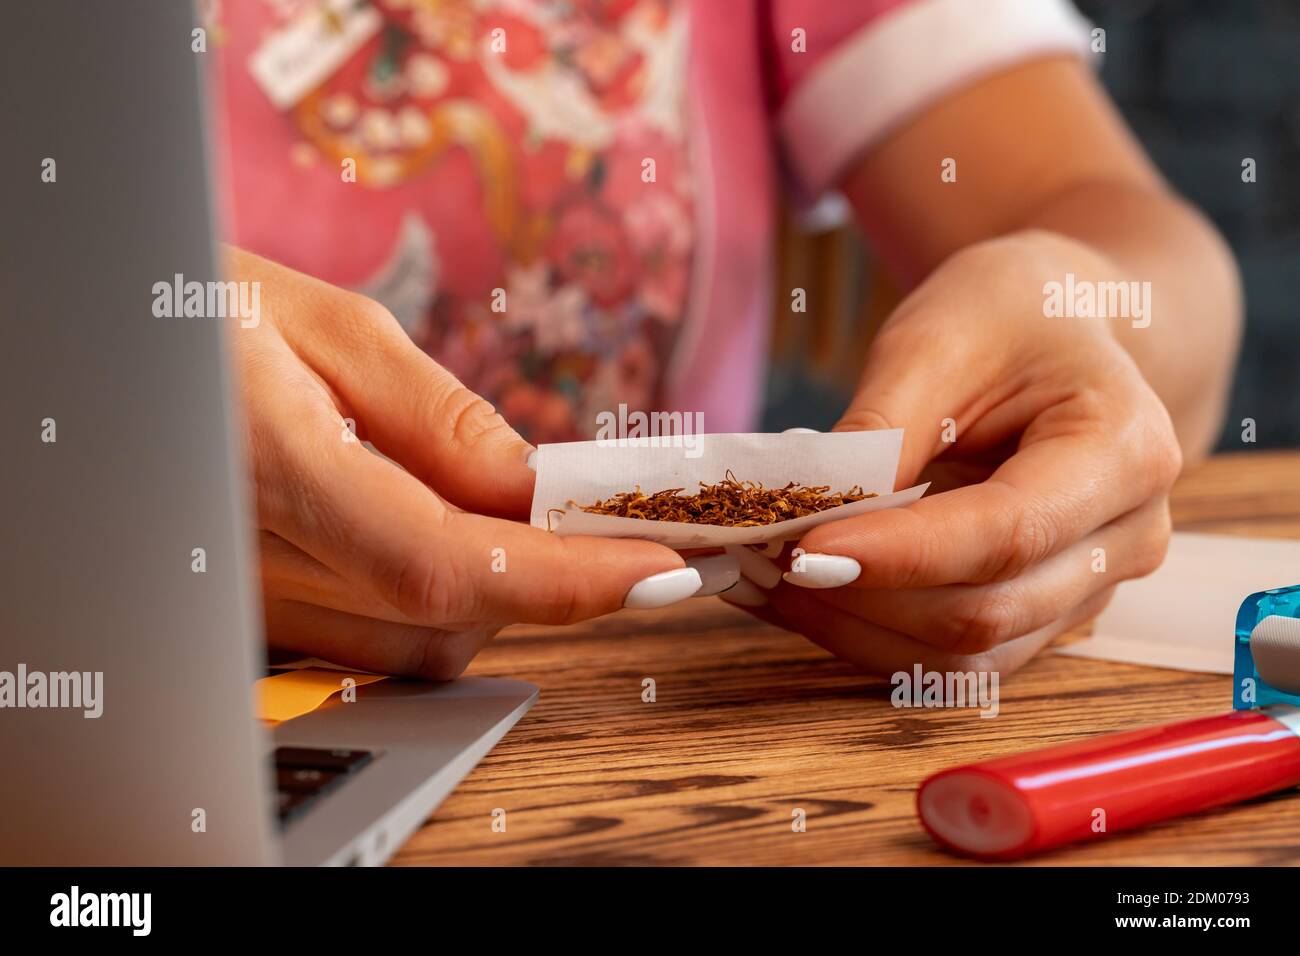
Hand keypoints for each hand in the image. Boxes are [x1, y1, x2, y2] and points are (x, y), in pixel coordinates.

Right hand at [226, 248, 697, 678]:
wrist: (108, 344)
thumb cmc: (202, 309)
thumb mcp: (329, 327)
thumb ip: (440, 422)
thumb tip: (540, 493)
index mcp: (266, 465)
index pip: (440, 562)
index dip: (564, 578)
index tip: (663, 570)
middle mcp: (247, 559)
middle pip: (440, 617)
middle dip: (550, 576)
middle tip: (624, 527)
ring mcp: (241, 601)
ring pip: (412, 647)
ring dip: (500, 592)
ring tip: (540, 521)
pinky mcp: (250, 615)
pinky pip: (370, 643)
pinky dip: (441, 604)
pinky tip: (459, 539)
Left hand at [731, 232, 1181, 676]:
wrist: (1063, 327)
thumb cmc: (1009, 315)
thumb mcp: (938, 336)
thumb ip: (883, 427)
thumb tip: (813, 513)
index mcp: (1123, 451)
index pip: (1005, 534)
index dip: (898, 554)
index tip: (800, 548)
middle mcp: (1126, 539)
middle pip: (984, 611)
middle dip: (859, 595)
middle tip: (754, 560)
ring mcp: (1087, 589)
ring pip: (963, 655)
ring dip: (850, 626)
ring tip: (759, 579)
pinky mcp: (1040, 614)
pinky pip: (952, 656)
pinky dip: (867, 631)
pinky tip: (798, 595)